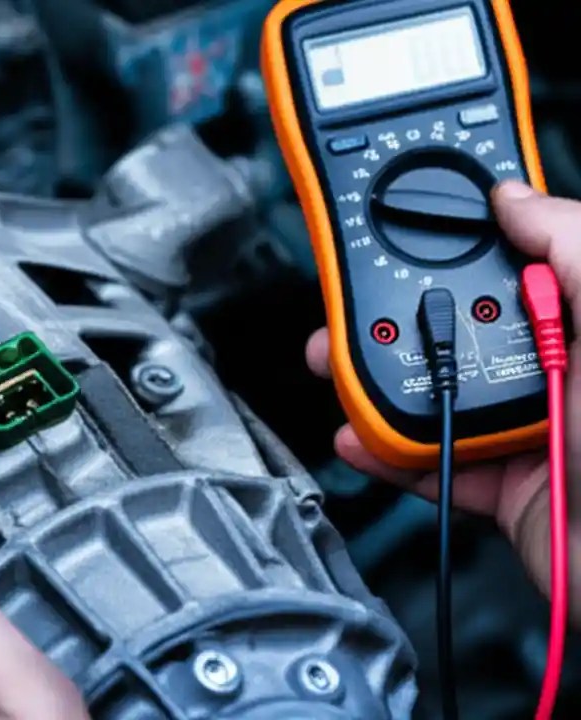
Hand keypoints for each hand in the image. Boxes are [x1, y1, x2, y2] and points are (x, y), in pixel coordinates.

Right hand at [306, 181, 580, 619]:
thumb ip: (572, 247)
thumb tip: (516, 195)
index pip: (512, 264)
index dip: (460, 245)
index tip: (407, 231)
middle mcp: (557, 368)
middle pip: (457, 327)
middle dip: (394, 316)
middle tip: (349, 306)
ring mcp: (528, 428)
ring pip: (434, 391)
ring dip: (374, 382)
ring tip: (334, 369)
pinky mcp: (501, 486)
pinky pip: (429, 460)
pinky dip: (386, 451)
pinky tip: (359, 436)